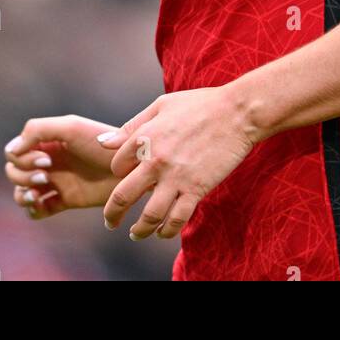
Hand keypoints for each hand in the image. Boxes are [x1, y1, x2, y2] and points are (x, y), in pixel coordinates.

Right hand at [4, 114, 120, 220]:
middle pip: (13, 172)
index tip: (45, 160)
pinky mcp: (64, 200)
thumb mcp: (70, 127)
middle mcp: (48, 161)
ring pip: (21, 191)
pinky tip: (42, 205)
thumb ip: (38, 131)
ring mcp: (55, 181)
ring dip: (22, 195)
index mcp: (47, 142)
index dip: (22, 158)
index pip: (14, 152)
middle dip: (21, 176)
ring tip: (37, 195)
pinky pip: (38, 210)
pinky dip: (33, 210)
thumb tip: (11, 150)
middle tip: (45, 176)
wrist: (128, 168)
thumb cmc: (101, 144)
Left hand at [97, 86, 256, 240]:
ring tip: (135, 234)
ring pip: (148, 215)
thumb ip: (131, 127)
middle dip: (113, 214)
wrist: (237, 112)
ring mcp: (176, 177)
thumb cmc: (200, 105)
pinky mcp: (196, 189)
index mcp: (144, 137)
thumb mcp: (160, 106)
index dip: (119, 173)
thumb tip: (101, 144)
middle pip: (122, 197)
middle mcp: (155, 160)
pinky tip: (163, 232)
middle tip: (110, 223)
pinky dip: (167, 231)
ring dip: (138, 230)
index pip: (116, 167)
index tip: (127, 177)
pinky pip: (176, 219)